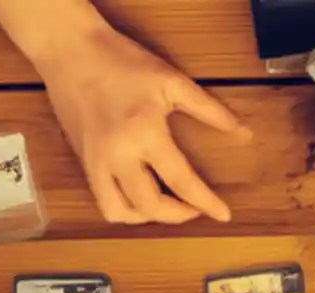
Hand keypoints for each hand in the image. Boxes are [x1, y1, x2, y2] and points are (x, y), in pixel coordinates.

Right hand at [32, 23, 250, 224]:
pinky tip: (139, 197)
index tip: (223, 214)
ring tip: (167, 205)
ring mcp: (96, 163)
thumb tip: (243, 133)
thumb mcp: (171, 81)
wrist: (70, 52)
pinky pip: (103, 201)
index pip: (181, 180)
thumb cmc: (122, 61)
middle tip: (196, 209)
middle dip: (178, 215)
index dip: (206, 203)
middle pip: (150, 207)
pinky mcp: (84, 163)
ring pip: (120, 212)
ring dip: (147, 217)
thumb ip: (209, 110)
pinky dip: (123, 209)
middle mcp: (117, 155)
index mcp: (143, 133)